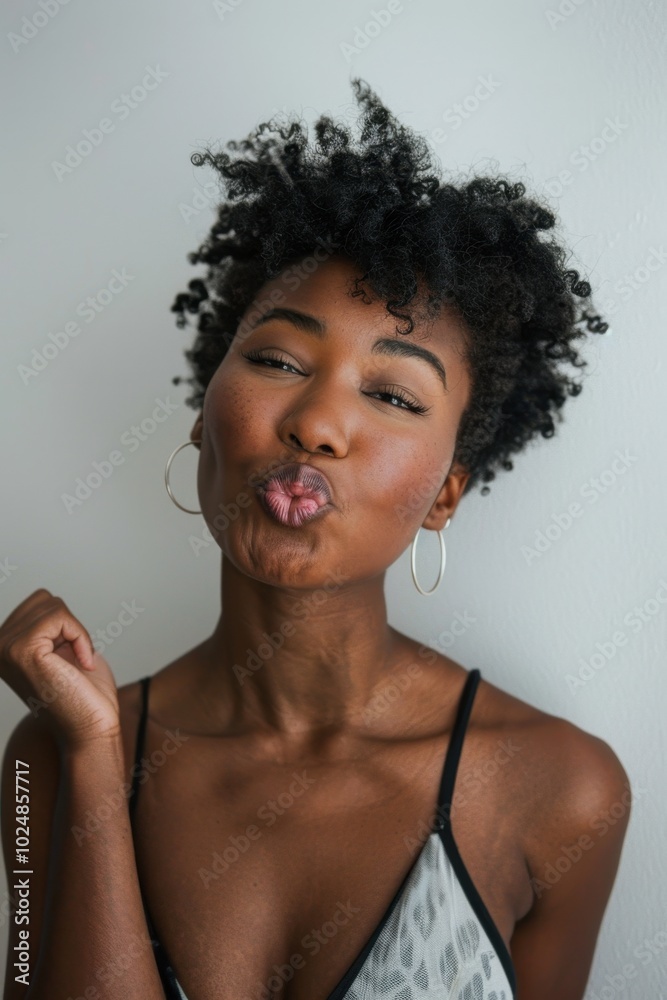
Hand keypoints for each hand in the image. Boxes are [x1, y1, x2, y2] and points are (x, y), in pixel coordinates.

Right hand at [0, 589, 120, 750]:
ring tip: (74, 663)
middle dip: (69, 625)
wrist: (91, 728)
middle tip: (72, 661)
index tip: (67, 659)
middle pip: (44, 599)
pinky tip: (81, 663)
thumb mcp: (60, 650)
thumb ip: (47, 627)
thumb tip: (45, 600)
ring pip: (52, 605)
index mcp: (3, 647)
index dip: (65, 625)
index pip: (38, 601)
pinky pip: (60, 617)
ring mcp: (6, 649)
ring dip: (76, 632)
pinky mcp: (23, 651)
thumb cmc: (85, 694)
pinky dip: (79, 637)